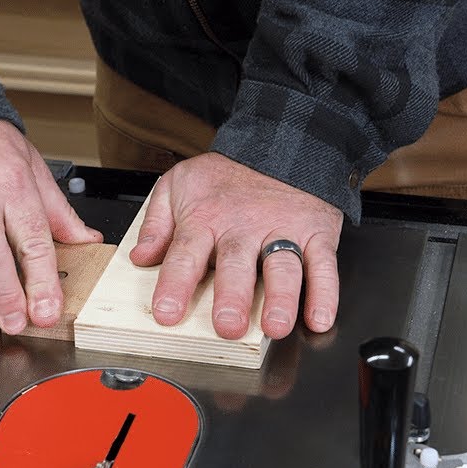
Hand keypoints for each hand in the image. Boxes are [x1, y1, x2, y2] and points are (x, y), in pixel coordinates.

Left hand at [129, 153, 342, 339]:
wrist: (284, 142)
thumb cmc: (228, 173)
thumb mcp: (179, 183)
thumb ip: (157, 222)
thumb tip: (141, 257)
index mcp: (207, 218)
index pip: (186, 254)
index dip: (176, 285)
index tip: (167, 313)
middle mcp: (244, 227)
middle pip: (237, 263)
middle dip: (232, 296)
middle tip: (228, 325)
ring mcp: (283, 230)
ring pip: (282, 267)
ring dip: (280, 298)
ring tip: (274, 326)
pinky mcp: (316, 234)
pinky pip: (323, 266)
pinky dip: (325, 293)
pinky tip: (319, 318)